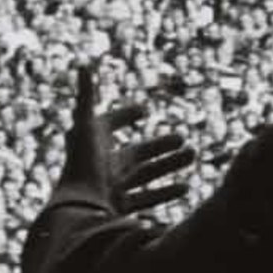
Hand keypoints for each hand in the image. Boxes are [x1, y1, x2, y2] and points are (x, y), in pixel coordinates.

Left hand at [64, 62, 198, 216]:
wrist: (78, 208)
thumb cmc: (83, 164)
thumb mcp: (86, 126)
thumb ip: (86, 96)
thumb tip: (83, 63)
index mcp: (94, 145)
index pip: (109, 126)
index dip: (124, 116)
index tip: (144, 109)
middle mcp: (103, 167)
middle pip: (136, 153)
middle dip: (159, 145)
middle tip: (183, 138)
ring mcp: (112, 189)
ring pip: (146, 175)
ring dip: (169, 165)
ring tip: (193, 155)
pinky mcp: (120, 209)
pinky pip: (147, 200)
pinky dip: (166, 193)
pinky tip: (185, 187)